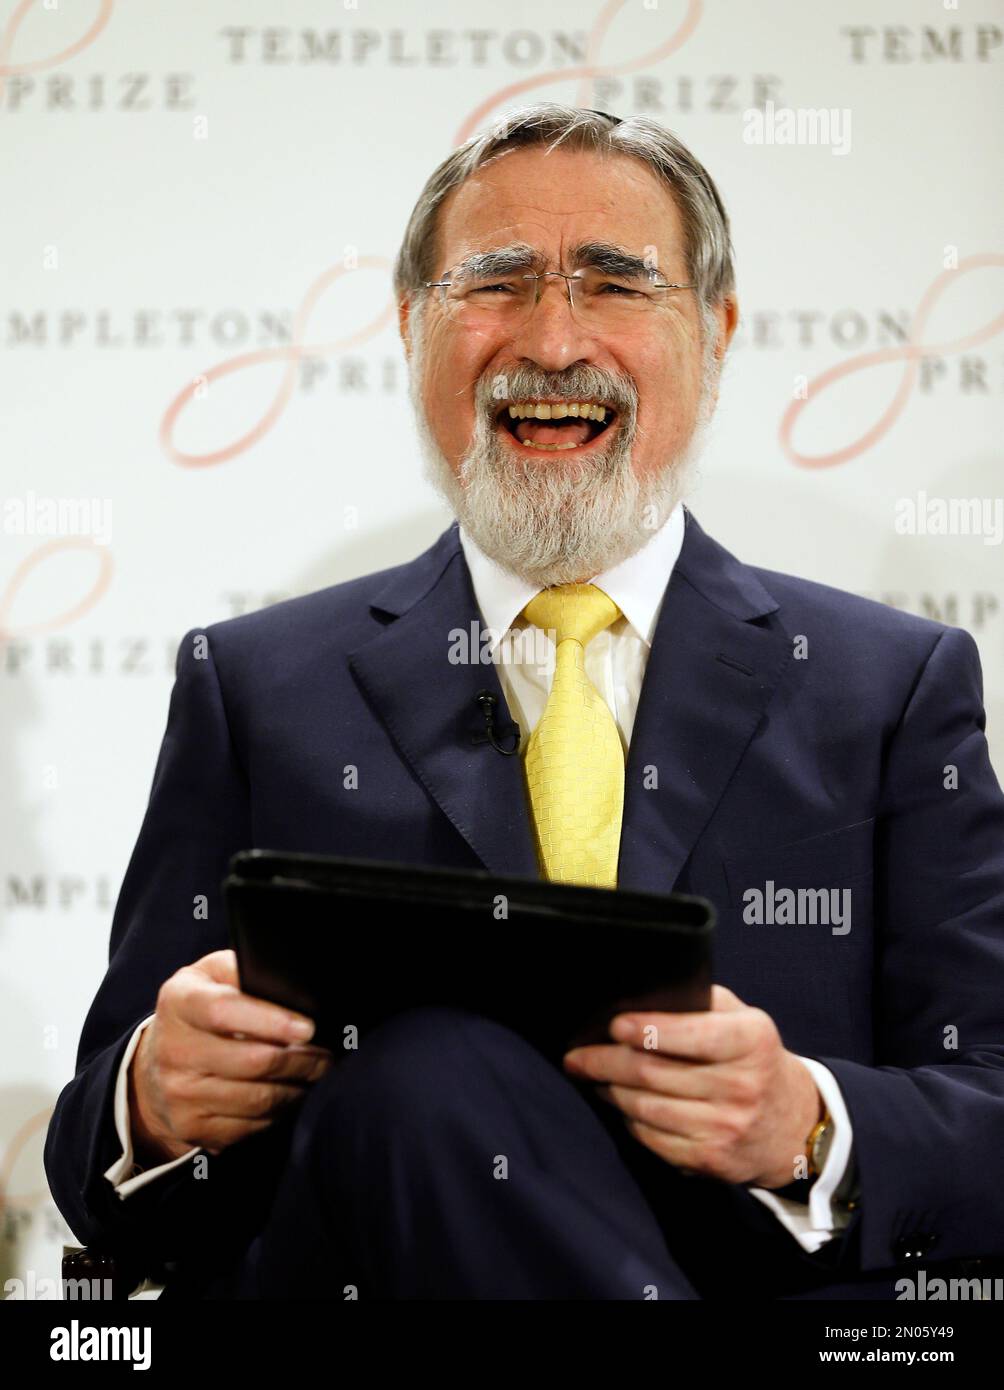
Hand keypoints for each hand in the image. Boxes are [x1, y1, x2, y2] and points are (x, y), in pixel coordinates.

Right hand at [129, 948, 332, 1162]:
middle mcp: (174, 1050)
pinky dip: (280, 1112)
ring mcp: (179, 1094)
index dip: (271, 1020)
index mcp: (179, 1002)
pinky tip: (290, 1095)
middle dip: (303, 1060)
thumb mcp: (212, 975)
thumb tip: (292, 984)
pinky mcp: (190, 1127)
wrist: (154, 1067)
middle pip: (253, 1061)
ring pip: (258, 1099)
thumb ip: (245, 971)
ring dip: (298, 1088)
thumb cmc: (200, 1009)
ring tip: (316, 1074)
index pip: (224, 1010)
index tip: (309, 1028)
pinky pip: (251, 1126)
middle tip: (328, 1054)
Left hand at [562, 984, 822, 1188]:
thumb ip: (701, 1003)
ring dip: (610, 1090)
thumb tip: (640, 998)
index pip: (693, 1034)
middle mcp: (742, 1085)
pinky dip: (629, 1120)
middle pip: (655, 1073)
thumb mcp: (742, 1019)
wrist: (792, 1125)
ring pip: (646, 1108)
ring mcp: (726, 1127)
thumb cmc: (752, 1058)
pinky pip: (653, 1138)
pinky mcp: (711, 1159)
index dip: (647, 1029)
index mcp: (750, 1041)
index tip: (613, 1025)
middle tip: (576, 1056)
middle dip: (606, 1062)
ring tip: (593, 1076)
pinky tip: (621, 1104)